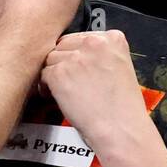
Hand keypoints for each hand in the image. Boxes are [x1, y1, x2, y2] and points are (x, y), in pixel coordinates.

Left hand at [40, 29, 151, 156]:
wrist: (120, 128)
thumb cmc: (123, 106)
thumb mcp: (120, 67)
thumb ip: (101, 55)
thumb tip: (77, 54)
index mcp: (113, 38)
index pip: (81, 37)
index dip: (76, 54)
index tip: (79, 68)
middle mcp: (93, 42)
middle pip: (63, 45)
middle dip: (63, 62)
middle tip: (68, 80)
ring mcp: (75, 57)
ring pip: (51, 59)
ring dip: (54, 73)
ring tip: (63, 90)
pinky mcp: (59, 73)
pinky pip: (43, 74)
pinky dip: (46, 87)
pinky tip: (57, 97)